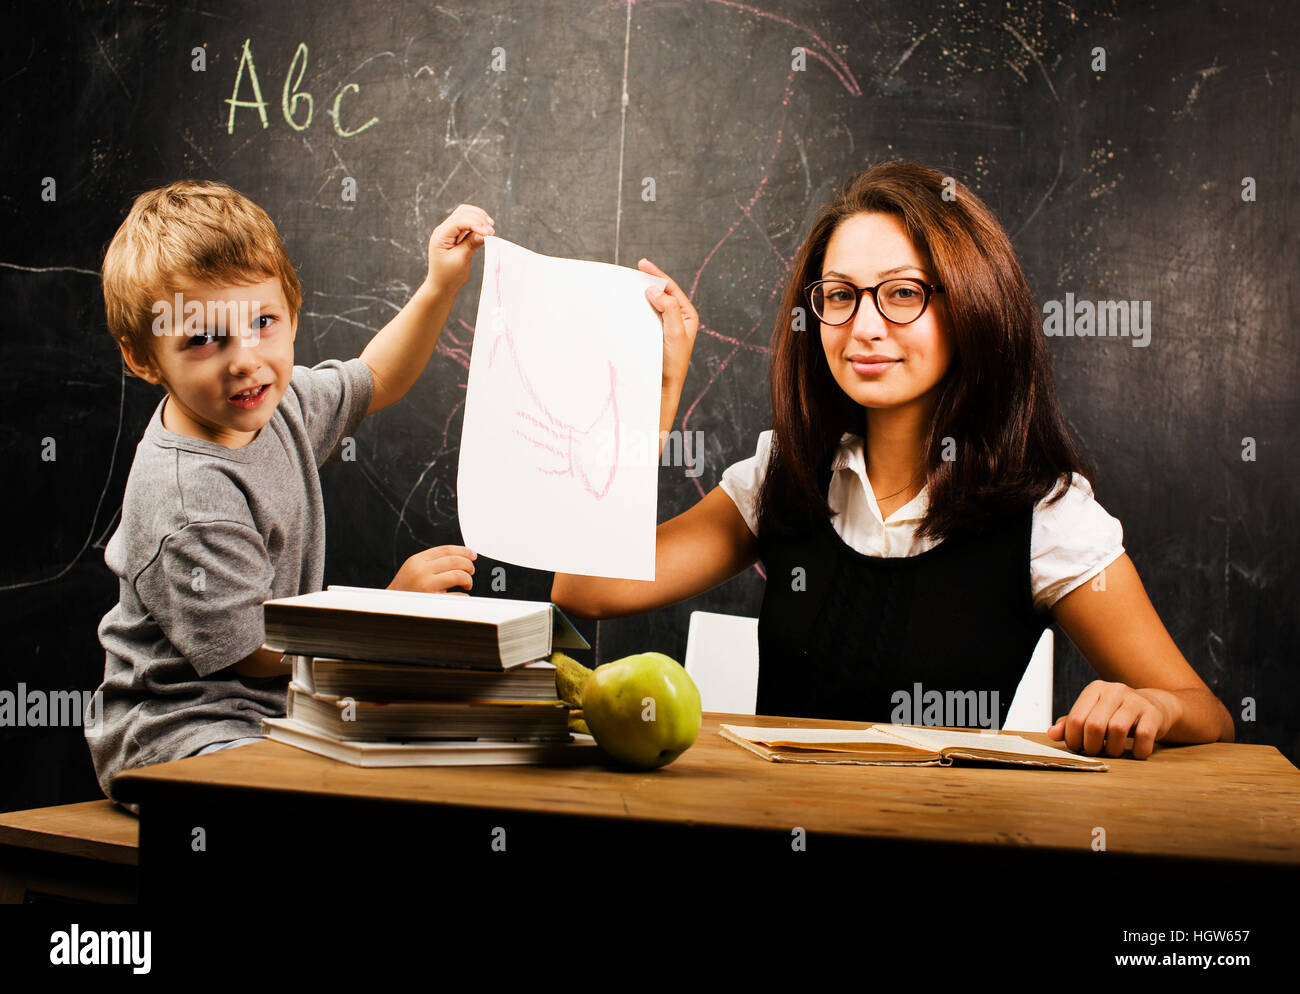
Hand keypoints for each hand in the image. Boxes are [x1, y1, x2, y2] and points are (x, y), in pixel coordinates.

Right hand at [387, 545, 476, 594]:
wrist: (390, 610)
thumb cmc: (405, 590)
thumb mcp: (413, 569)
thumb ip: (431, 561)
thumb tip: (460, 556)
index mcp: (416, 561)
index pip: (446, 550)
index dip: (463, 551)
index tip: (472, 554)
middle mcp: (421, 572)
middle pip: (455, 561)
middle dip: (468, 565)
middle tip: (471, 571)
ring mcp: (426, 587)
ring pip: (459, 575)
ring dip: (468, 579)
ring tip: (467, 584)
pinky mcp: (433, 602)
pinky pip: (458, 595)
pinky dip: (464, 595)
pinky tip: (461, 596)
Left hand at [426, 205, 494, 291]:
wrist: (442, 285)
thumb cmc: (448, 275)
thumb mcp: (460, 260)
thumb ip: (471, 244)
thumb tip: (483, 233)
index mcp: (441, 236)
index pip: (459, 221)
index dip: (476, 224)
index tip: (489, 233)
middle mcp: (444, 231)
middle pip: (462, 213)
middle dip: (478, 218)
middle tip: (491, 230)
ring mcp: (450, 232)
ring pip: (465, 215)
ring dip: (479, 219)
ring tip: (490, 229)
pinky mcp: (457, 236)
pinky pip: (468, 225)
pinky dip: (478, 225)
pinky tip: (485, 231)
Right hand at [639, 259, 698, 393]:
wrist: (663, 387)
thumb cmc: (673, 362)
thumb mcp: (674, 331)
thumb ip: (668, 308)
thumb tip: (653, 289)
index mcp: (687, 315)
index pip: (671, 289)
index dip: (657, 275)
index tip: (642, 264)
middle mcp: (677, 319)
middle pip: (662, 294)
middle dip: (648, 281)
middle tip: (634, 270)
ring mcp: (664, 327)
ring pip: (652, 305)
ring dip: (641, 295)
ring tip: (629, 285)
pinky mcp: (653, 335)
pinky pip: (644, 317)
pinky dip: (636, 309)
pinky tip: (626, 306)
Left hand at [1048, 680, 1179, 759]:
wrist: (1155, 706)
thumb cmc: (1116, 714)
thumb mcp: (1092, 714)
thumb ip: (1070, 724)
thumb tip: (1052, 734)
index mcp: (1094, 689)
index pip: (1076, 719)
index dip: (1074, 740)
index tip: (1079, 748)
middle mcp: (1114, 690)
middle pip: (1094, 725)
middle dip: (1092, 746)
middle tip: (1096, 752)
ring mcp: (1136, 700)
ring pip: (1117, 730)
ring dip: (1113, 750)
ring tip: (1114, 752)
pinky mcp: (1154, 713)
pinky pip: (1143, 736)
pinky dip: (1137, 750)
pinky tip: (1135, 753)